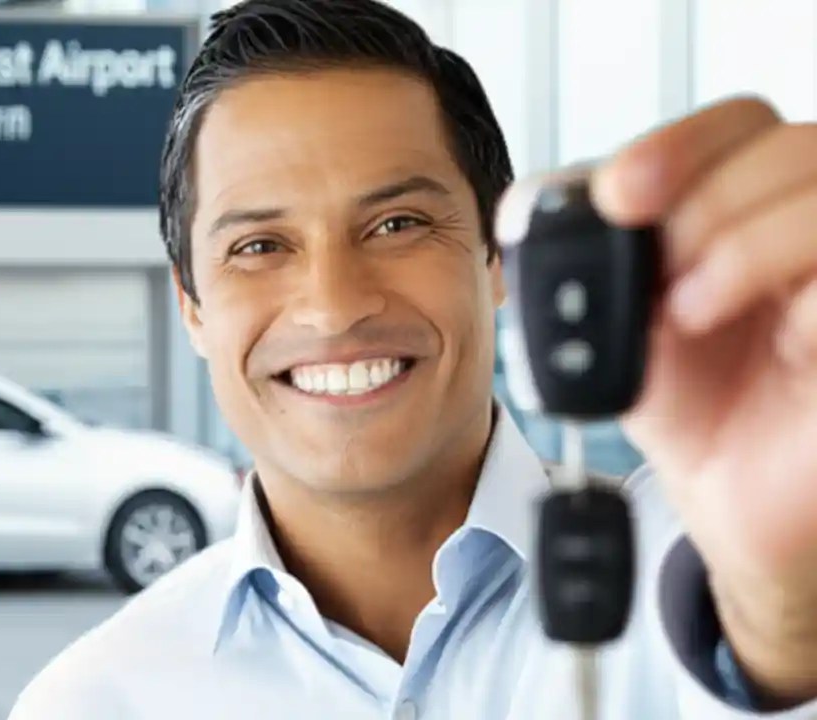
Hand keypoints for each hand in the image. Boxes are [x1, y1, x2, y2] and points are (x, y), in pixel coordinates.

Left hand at [590, 96, 816, 705]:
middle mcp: (806, 223)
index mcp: (748, 205)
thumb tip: (535, 209)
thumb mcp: (620, 322)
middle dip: (702, 200)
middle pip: (784, 144)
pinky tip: (769, 340)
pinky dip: (801, 296)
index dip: (678, 143)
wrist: (732, 502)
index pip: (737, 125)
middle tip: (656, 266)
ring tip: (689, 310)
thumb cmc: (690, 404)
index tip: (616, 193)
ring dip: (742, 242)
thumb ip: (588, 259)